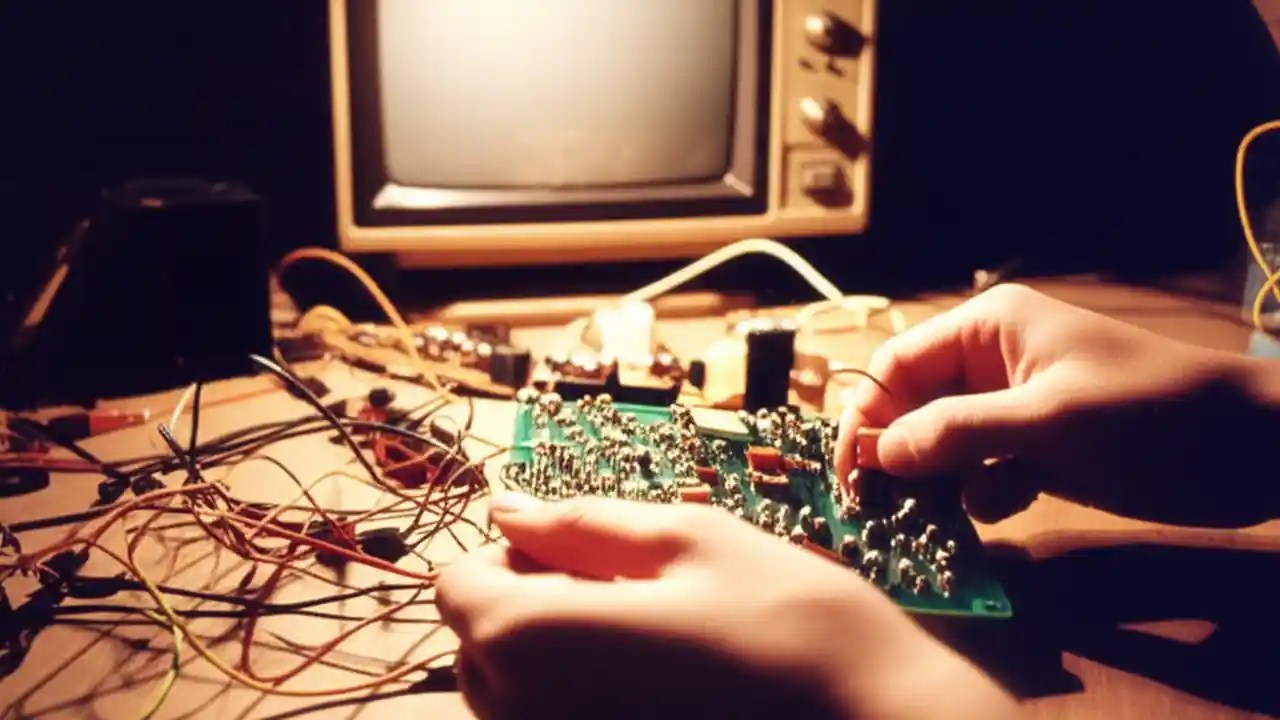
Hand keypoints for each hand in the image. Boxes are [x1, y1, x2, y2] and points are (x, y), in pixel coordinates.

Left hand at [436, 494, 1015, 719]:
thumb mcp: (687, 539)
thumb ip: (580, 523)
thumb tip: (508, 505)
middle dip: (527, 600)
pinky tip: (661, 681)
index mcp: (530, 639)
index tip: (580, 548)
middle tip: (624, 584)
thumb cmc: (786, 621)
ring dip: (555, 652)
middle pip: (477, 643)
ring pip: (513, 694)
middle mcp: (523, 715)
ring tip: (649, 634)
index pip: (455, 584)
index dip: (508, 554)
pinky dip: (585, 696)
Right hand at [836, 284, 1279, 526]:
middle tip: (886, 509)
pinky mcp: (1043, 446)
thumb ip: (956, 434)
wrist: (1254, 449)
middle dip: (902, 455)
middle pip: (915, 406)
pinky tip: (1011, 505)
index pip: (896, 365)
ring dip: (943, 480)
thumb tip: (878, 453)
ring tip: (947, 515)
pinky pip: (986, 469)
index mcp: (988, 329)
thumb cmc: (1149, 416)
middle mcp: (993, 361)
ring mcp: (1018, 406)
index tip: (850, 474)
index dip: (866, 417)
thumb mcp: (1047, 423)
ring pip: (947, 443)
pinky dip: (986, 492)